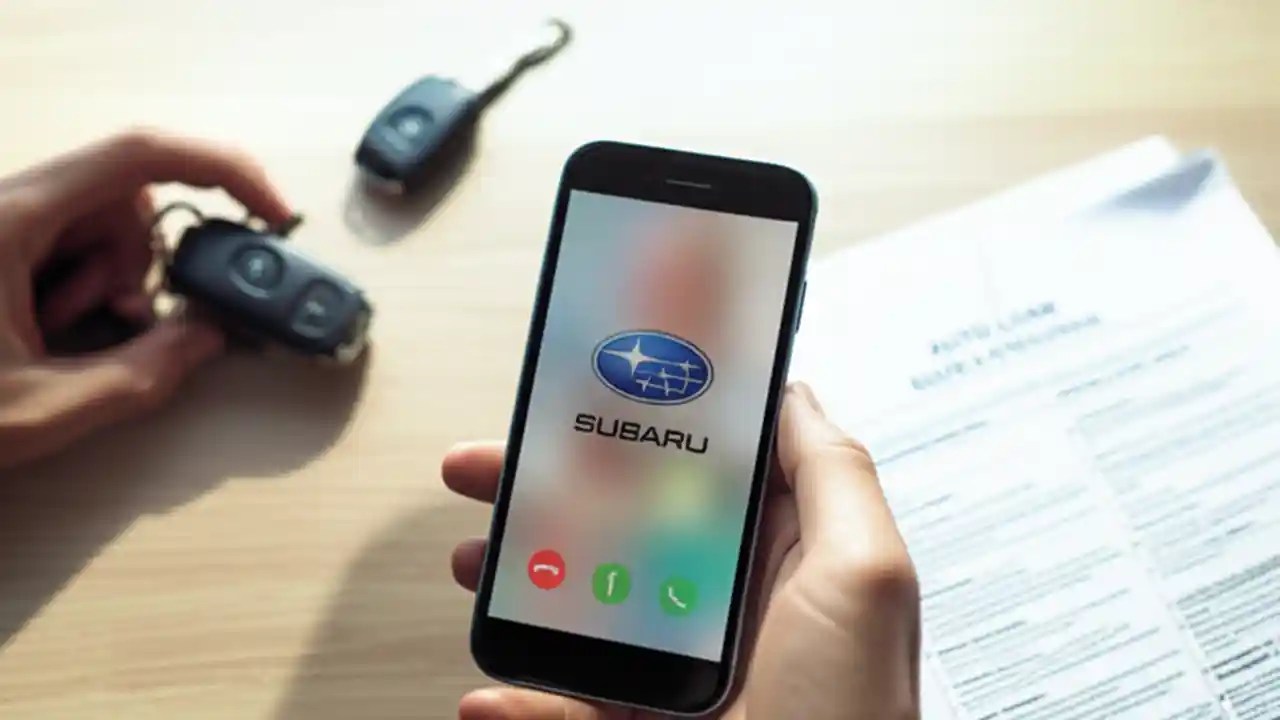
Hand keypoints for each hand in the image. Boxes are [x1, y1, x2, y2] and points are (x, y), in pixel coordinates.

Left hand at [0, 130, 291, 467]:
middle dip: (138, 263)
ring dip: (105, 282)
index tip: (271, 211)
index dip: (222, 170)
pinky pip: (69, 243)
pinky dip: (80, 287)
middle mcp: (4, 202)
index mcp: (9, 218)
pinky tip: (46, 330)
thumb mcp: (43, 409)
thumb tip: (210, 337)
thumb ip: (145, 375)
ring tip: (58, 336)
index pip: (140, 155)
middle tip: (115, 322)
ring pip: (101, 223)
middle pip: (125, 198)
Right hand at [443, 383, 920, 719]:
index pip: (697, 470)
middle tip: (484, 472)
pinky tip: (486, 696)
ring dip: (516, 583)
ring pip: (582, 610)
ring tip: (469, 564)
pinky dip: (518, 705)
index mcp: (782, 555)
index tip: (573, 400)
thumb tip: (793, 393)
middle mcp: (729, 605)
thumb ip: (833, 476)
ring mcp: (684, 672)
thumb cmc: (854, 715)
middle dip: (546, 495)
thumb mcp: (864, 576)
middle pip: (620, 528)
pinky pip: (568, 709)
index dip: (633, 429)